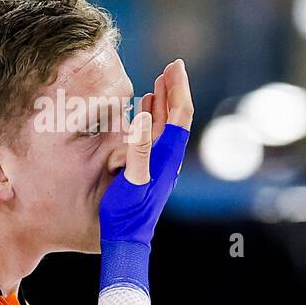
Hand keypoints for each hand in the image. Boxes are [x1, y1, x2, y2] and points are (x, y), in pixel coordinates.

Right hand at [99, 60, 192, 245]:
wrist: (126, 238)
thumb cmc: (125, 213)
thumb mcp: (130, 181)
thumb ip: (138, 150)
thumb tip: (144, 119)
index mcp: (166, 155)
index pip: (180, 115)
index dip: (178, 88)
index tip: (175, 66)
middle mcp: (167, 157)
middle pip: (177, 116)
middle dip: (174, 89)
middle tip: (171, 66)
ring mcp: (160, 162)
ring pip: (166, 125)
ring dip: (164, 102)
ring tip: (160, 82)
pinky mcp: (150, 168)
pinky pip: (155, 136)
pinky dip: (152, 118)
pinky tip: (145, 112)